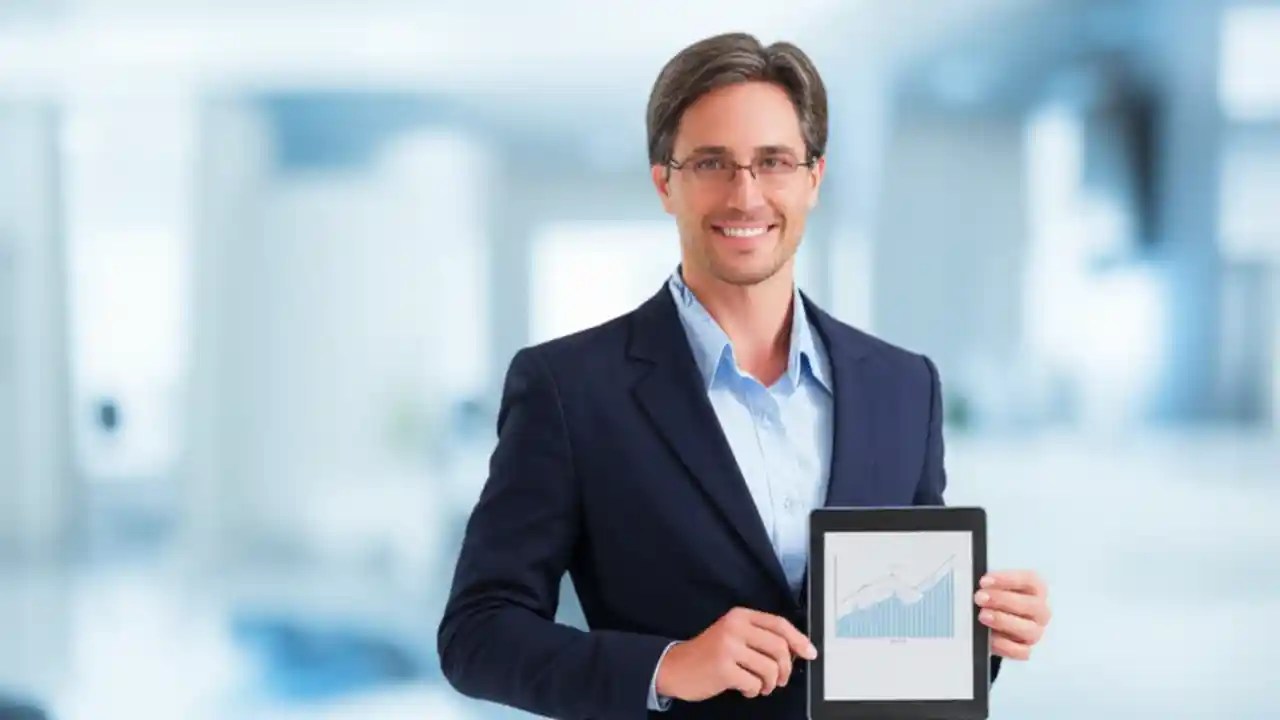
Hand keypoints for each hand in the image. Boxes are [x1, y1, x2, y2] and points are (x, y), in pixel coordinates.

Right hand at [655, 607, 817, 701]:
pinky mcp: (723, 669)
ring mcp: (728, 648)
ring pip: (770, 669)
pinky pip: (754, 684)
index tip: (810, 652)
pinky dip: (754, 691)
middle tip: (781, 679)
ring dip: (769, 684)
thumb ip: (759, 637)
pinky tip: (744, 688)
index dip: (799, 640)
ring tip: (760, 686)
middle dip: (785, 669)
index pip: (779, 624)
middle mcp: (734, 628)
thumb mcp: (732, 634)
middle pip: (779, 648)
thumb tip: (794, 650)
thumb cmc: (708, 654)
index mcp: (739, 616)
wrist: (675, 667)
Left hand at [974, 570, 1050, 659]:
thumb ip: (987, 582)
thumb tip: (976, 580)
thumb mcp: (991, 585)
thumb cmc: (993, 597)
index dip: (1007, 579)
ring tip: (983, 615)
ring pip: (1028, 629)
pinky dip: (1004, 645)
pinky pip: (1020, 651)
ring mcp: (1034, 631)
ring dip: (1003, 621)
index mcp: (1035, 588)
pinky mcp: (1025, 649)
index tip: (984, 581)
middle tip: (980, 598)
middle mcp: (1039, 610)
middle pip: (1031, 605)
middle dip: (1002, 600)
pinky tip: (988, 638)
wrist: (989, 619)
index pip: (1029, 580)